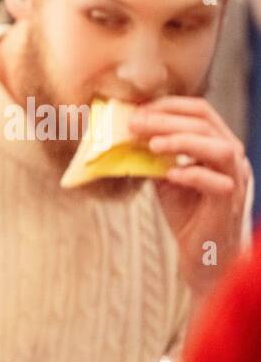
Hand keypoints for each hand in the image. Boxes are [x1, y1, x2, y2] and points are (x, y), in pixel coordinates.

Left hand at [133, 97, 250, 297]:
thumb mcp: (166, 179)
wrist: (205, 255)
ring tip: (152, 145)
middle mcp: (232, 158)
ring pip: (218, 148)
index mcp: (218, 145)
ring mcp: (235, 179)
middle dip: (167, 120)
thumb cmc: (188, 215)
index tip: (137, 110)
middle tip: (134, 124)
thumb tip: (127, 136)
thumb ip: (154, 158)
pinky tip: (169, 175)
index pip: (200, 112)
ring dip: (182, 142)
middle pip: (206, 124)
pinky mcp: (229, 203)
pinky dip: (193, 174)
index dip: (169, 106)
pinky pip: (218, 183)